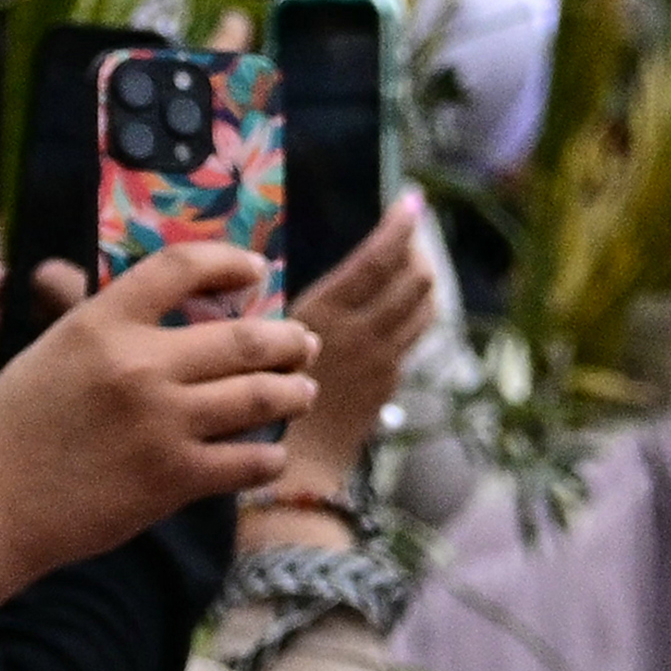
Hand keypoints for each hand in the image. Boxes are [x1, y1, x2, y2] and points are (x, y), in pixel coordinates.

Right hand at [0, 244, 311, 627]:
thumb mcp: (49, 354)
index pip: (181, 267)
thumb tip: (163, 287)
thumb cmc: (13, 430)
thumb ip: (107, 323)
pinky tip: (269, 453)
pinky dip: (269, 456)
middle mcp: (137, 366)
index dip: (230, 262)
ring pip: (264, 396)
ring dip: (294, 393)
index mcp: (99, 324)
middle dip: (290, 340)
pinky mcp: (174, 477)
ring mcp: (161, 423)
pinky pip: (253, 459)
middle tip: (304, 344)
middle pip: (248, 337)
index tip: (255, 270)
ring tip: (301, 391)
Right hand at [281, 193, 442, 470]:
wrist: (291, 470)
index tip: (411, 200)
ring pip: (423, 306)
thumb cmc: (247, 402)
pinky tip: (399, 306)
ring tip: (411, 260)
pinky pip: (413, 335)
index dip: (399, 227)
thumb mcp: (259, 344)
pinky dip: (413, 311)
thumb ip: (290, 309)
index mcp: (324, 317)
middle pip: (414, 279)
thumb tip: (308, 272)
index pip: (377, 261)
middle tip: (410, 229)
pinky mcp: (390, 381)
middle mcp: (364, 335)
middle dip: (417, 248)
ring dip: (422, 278)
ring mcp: (385, 359)